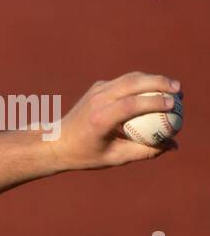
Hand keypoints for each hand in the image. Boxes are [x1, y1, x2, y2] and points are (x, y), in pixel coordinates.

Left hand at [48, 72, 181, 171]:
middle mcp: (97, 101)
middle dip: (159, 83)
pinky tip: (157, 89)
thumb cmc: (86, 154)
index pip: (129, 105)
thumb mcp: (115, 157)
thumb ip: (145, 151)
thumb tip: (173, 144)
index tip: (173, 104)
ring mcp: (96, 91)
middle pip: (132, 83)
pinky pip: (124, 81)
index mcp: (99, 120)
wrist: (56, 142)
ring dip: (153, 79)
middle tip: (179, 90)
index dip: (153, 102)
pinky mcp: (97, 87)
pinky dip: (142, 82)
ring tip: (173, 87)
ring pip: (129, 78)